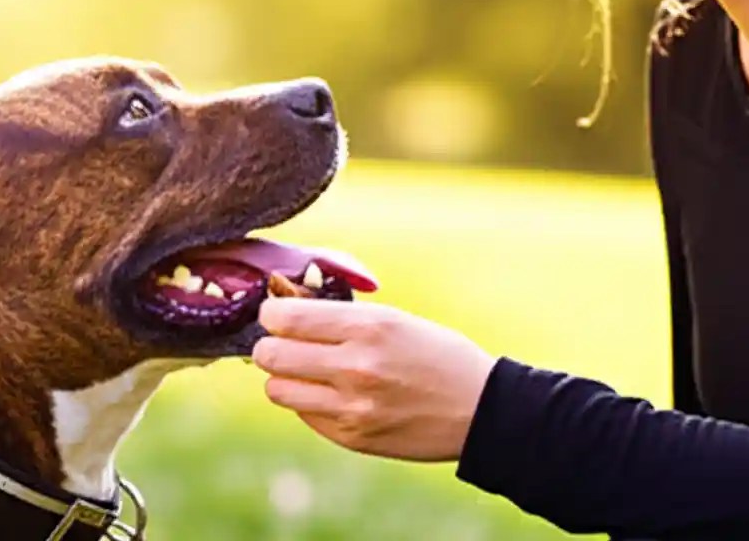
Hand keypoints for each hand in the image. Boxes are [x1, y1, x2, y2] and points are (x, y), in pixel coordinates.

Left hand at [251, 296, 497, 461]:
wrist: (480, 410)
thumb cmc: (437, 354)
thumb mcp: (395, 319)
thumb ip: (342, 317)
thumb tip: (287, 311)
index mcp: (368, 328)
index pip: (285, 318)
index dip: (272, 313)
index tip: (276, 314)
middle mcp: (355, 367)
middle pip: (270, 355)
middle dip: (269, 346)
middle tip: (280, 343)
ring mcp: (351, 407)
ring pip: (277, 390)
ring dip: (283, 377)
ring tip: (303, 370)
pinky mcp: (351, 437)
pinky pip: (303, 414)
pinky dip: (308, 402)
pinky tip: (331, 394)